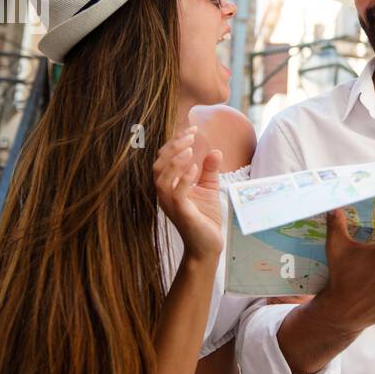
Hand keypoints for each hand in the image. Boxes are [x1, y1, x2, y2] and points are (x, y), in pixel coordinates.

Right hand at [153, 126, 224, 259]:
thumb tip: (215, 150)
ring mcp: (170, 204)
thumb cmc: (205, 218)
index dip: (176, 141)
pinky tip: (195, 168)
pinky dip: (184, 179)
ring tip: (190, 147)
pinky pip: (177, 194)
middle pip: (158, 164)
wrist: (208, 245)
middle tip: (191, 134)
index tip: (192, 128)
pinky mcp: (181, 213)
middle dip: (173, 146)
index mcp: (169, 185)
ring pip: (161, 178)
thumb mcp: (208, 188)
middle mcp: (165, 193)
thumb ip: (209, 170)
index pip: (165, 159)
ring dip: (175, 161)